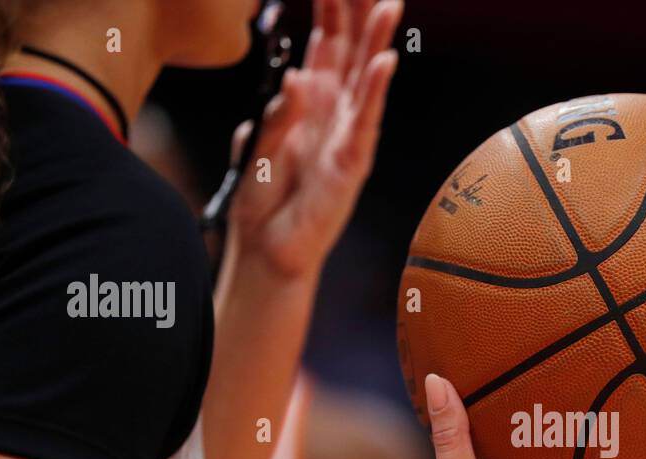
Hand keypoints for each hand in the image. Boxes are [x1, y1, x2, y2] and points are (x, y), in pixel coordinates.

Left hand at [227, 0, 403, 277]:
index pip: (324, 43)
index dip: (329, 8)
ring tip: (388, 3)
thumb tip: (298, 78)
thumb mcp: (257, 142)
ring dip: (377, 41)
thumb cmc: (263, 197)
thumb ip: (277, 112)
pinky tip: (385, 62)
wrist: (268, 249)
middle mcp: (334, 113)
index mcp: (310, 102)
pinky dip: (376, 91)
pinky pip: (366, 121)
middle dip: (359, 11)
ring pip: (367, 79)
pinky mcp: (352, 163)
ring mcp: (347, 136)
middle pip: (351, 50)